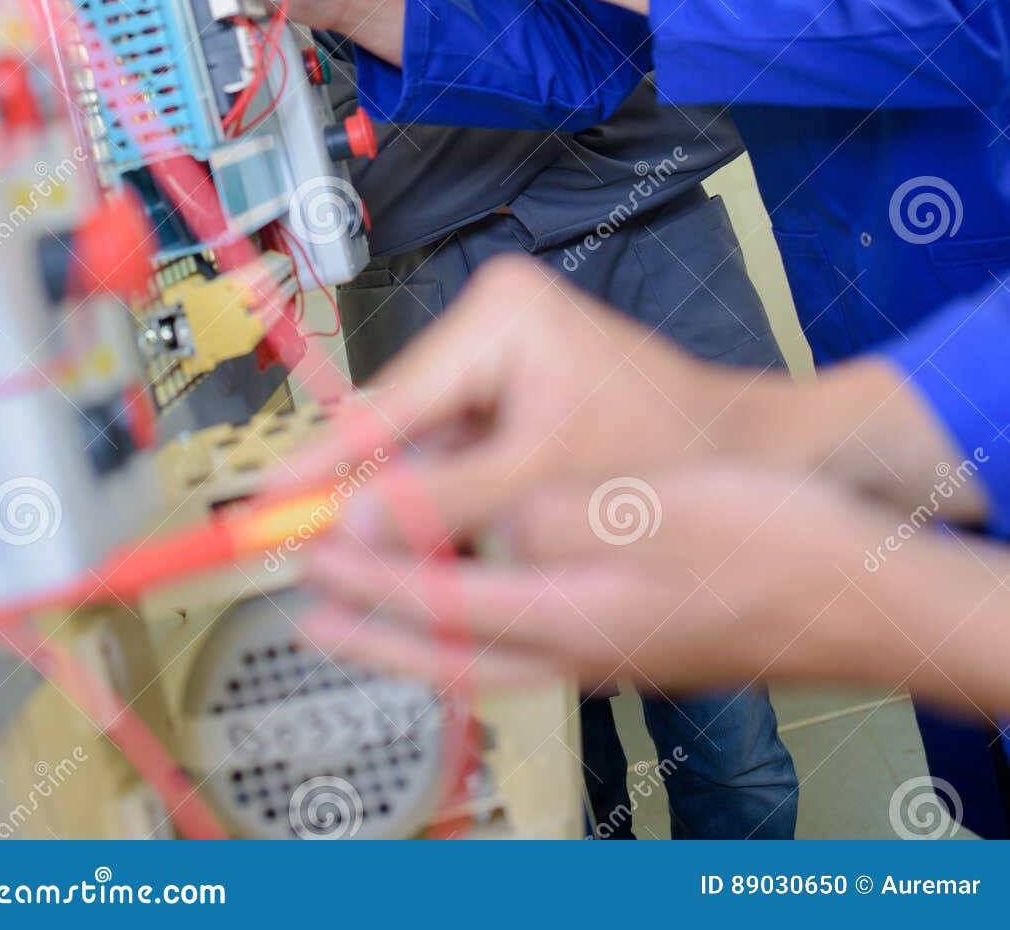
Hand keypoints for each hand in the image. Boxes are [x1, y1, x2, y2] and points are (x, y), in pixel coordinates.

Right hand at [277, 256, 779, 530]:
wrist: (748, 449)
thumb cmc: (666, 452)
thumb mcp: (542, 486)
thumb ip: (441, 507)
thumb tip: (346, 526)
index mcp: (501, 316)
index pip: (388, 401)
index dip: (320, 463)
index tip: (261, 505)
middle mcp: (496, 313)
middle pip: (399, 419)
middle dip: (368, 489)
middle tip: (304, 551)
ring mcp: (505, 341)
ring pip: (425, 438)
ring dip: (408, 498)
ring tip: (367, 557)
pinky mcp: (516, 372)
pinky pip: (458, 441)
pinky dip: (447, 492)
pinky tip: (431, 536)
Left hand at [297, 462, 939, 695]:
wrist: (860, 591)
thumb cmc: (765, 547)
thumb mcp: (642, 514)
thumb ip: (536, 523)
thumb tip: (462, 528)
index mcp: (569, 621)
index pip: (434, 604)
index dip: (362, 581)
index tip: (305, 558)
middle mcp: (574, 649)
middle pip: (444, 652)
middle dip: (370, 630)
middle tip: (309, 611)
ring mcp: (604, 649)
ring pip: (481, 645)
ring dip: (416, 622)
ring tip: (367, 598)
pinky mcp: (630, 633)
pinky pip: (523, 631)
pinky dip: (475, 612)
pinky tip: (477, 581)